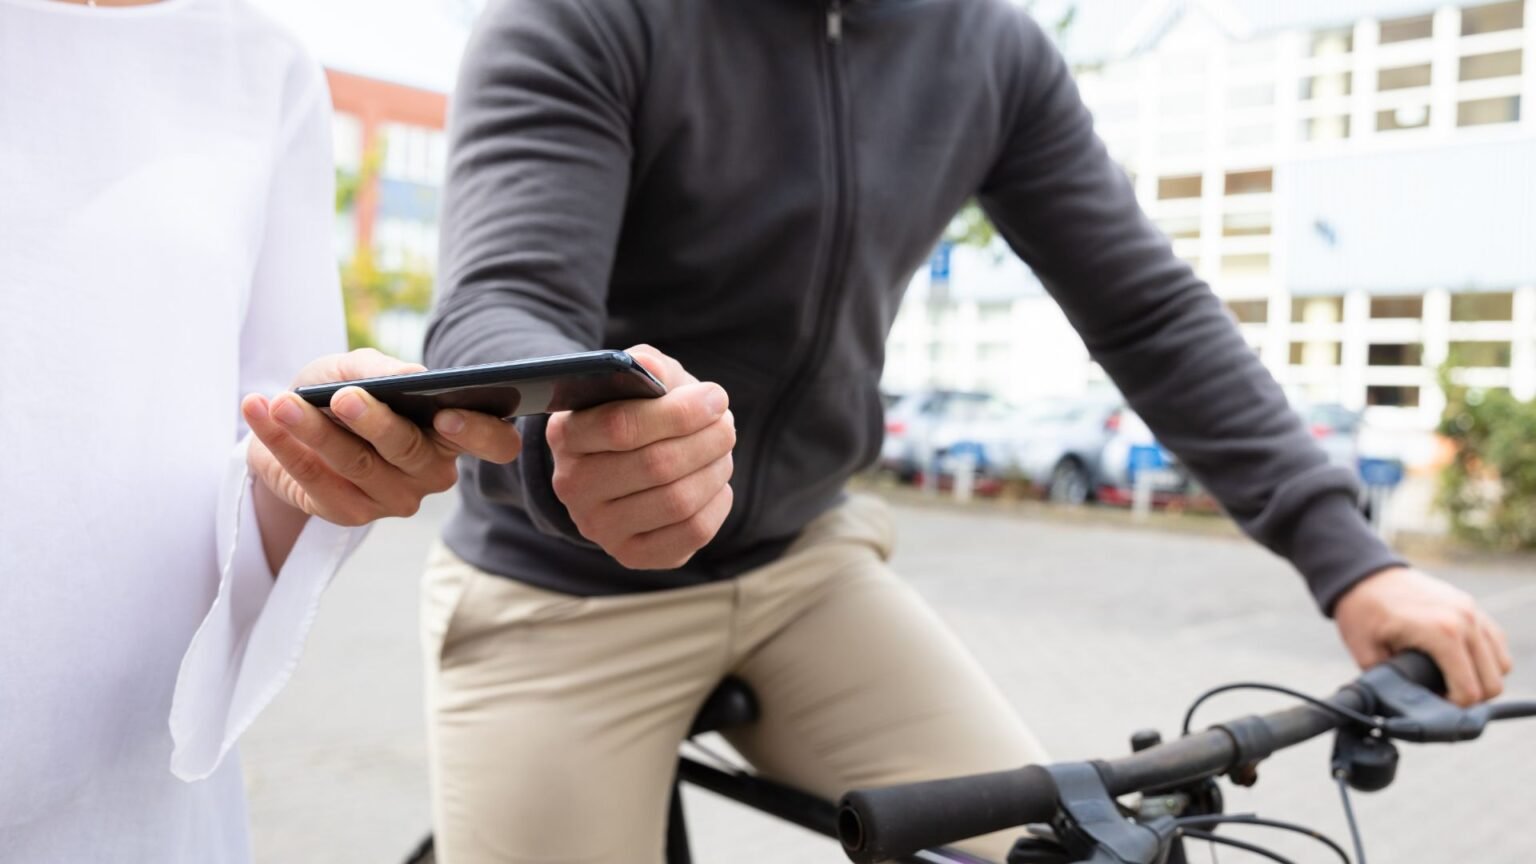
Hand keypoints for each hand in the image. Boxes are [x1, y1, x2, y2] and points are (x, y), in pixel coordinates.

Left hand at [244, 348, 522, 526]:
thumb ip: (383, 369)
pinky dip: (281, 445)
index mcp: (454, 433)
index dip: (479, 433)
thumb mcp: (360, 367)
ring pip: (356, 466)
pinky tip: (258, 414)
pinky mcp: (348, 513)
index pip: (496, 442)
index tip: (446, 416)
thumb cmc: (346, 388)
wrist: (298, 423)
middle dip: (374, 423)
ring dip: (312, 432)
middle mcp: (432, 472)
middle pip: (410, 451)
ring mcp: (393, 499)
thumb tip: (411, 378)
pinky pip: (312, 480)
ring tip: (280, 403)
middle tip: (342, 397)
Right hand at [547, 344, 734, 568]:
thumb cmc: (636, 412)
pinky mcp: (631, 554)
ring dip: (715, 469)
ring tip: (722, 451)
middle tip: (727, 425)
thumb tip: (654, 371)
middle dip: (707, 440)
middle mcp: (573, 485)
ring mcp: (599, 526)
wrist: (622, 462)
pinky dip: (716, 503)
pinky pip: (692, 533)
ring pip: (678, 501)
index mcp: (566, 434)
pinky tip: (714, 484)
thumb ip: (645, 366)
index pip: (621, 426)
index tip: (716, 398)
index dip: (679, 412)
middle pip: (657, 465)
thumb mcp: (635, 379)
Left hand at [1334, 566, 1512, 706]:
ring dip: (1482, 679)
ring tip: (1453, 682)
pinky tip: (1462, 664)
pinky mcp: (1473, 606)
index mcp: (1442, 633)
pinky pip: (1496, 643)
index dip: (1452, 708)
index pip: (1469, 691)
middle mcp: (1466, 621)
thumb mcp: (1367, 653)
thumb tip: (1403, 707)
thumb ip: (1390, 684)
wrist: (1364, 574)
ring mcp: (1473, 611)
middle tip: (1442, 697)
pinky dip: (1487, 659)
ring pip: (1501, 664)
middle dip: (1470, 699)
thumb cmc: (1363, 611)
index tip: (1432, 705)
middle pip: (1492, 683)